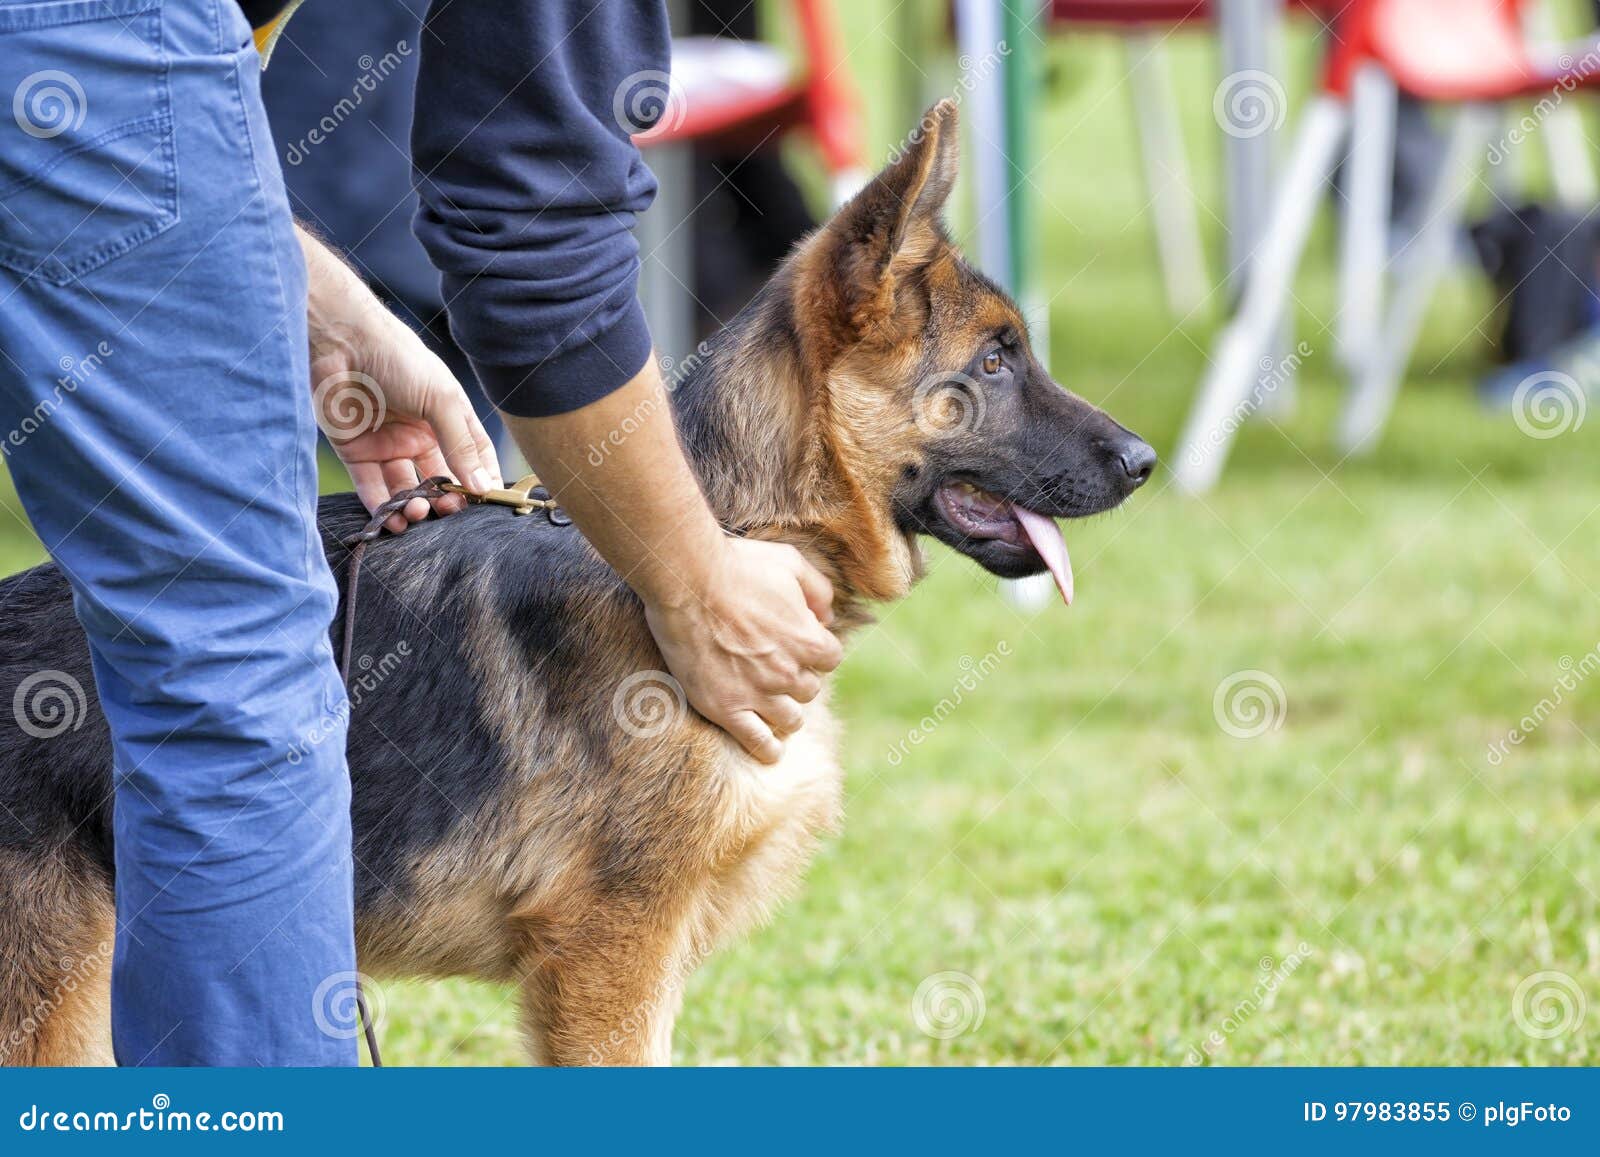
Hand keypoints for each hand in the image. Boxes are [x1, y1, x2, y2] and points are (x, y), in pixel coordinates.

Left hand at [298, 225, 501, 531]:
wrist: (341, 341)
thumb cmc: (399, 359)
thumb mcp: (441, 400)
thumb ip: (460, 445)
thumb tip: (483, 487)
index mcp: (446, 417)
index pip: (471, 456)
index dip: (480, 480)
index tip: (487, 505)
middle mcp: (418, 433)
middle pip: (437, 478)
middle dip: (443, 500)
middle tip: (446, 512)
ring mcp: (387, 443)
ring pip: (404, 487)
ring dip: (412, 506)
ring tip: (415, 513)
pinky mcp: (355, 450)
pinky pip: (371, 486)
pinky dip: (381, 506)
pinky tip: (391, 518)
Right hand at [643, 537, 842, 763]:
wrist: (688, 581)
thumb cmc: (738, 566)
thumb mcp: (790, 564)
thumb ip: (818, 590)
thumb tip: (828, 616)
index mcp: (809, 640)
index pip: (831, 658)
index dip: (814, 650)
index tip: (796, 645)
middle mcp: (789, 672)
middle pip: (809, 690)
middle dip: (797, 680)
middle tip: (774, 669)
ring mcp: (758, 694)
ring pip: (791, 720)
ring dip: (785, 713)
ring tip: (771, 706)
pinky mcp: (726, 709)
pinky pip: (758, 743)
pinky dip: (768, 749)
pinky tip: (770, 749)